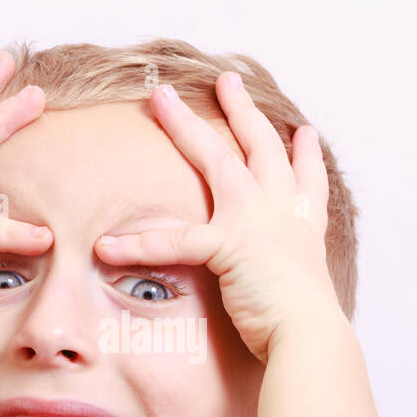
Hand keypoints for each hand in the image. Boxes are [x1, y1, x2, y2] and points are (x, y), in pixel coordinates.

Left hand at [93, 73, 342, 364]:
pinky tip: (104, 248)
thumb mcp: (303, 294)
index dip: (304, 154)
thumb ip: (288, 284)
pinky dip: (137, 246)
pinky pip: (174, 241)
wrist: (311, 337)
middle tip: (227, 78)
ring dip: (185, 126)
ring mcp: (257, 221)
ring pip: (216, 159)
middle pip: (259, 146)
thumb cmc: (305, 327)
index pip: (306, 179)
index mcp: (304, 226)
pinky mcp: (229, 245)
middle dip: (241, 108)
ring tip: (160, 98)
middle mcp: (284, 212)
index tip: (304, 132)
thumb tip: (286, 299)